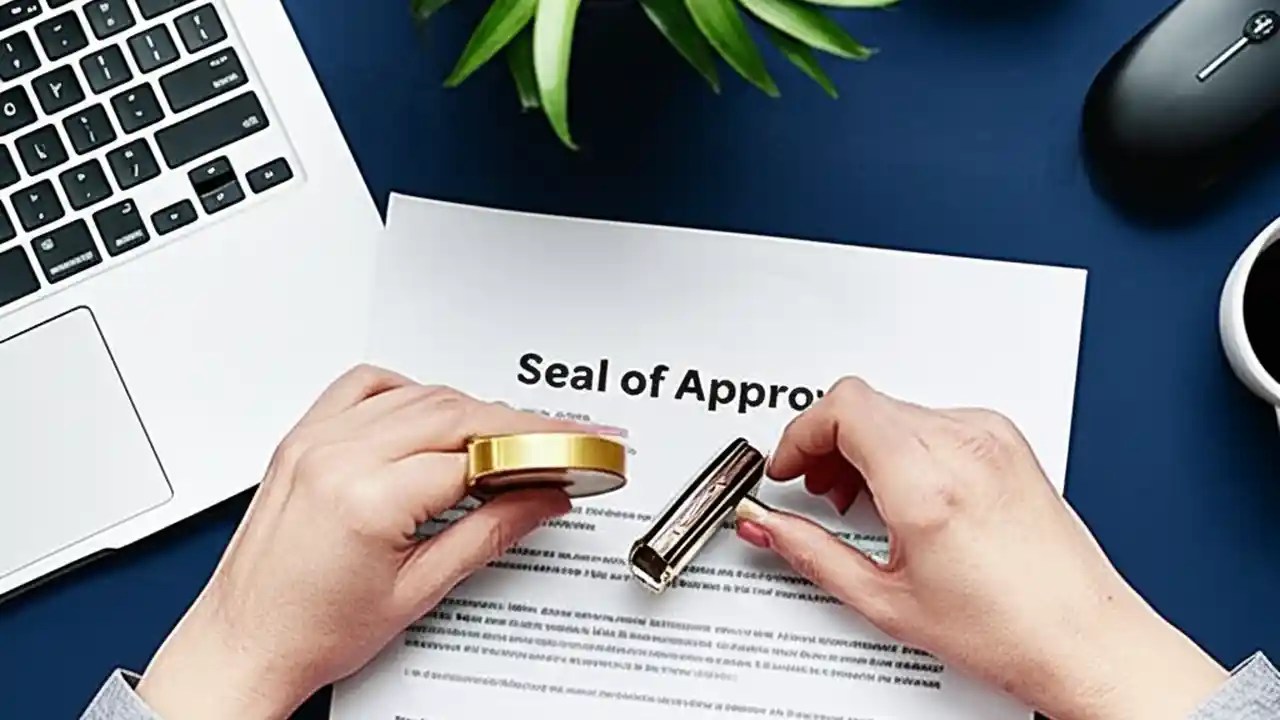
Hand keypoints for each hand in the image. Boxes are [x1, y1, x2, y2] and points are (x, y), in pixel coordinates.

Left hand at [136, 365, 588, 718]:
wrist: (243, 645)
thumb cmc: (311, 632)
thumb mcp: (419, 590)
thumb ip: (491, 532)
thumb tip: (540, 499)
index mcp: (367, 498)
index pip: (478, 452)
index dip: (538, 449)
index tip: (575, 448)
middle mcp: (336, 456)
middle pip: (455, 412)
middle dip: (518, 424)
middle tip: (559, 440)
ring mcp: (315, 441)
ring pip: (416, 392)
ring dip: (470, 408)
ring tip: (505, 438)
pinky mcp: (301, 438)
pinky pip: (363, 385)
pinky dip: (408, 389)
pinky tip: (430, 412)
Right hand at [734, 377, 1226, 719]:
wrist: (1084, 640)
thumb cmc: (1009, 630)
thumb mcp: (886, 600)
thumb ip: (811, 553)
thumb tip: (767, 526)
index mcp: (928, 481)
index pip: (842, 406)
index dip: (799, 432)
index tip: (788, 465)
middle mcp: (964, 445)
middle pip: (864, 403)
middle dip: (826, 443)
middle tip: (815, 488)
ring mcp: (991, 437)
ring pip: (896, 408)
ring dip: (863, 443)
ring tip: (858, 497)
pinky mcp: (1006, 441)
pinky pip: (932, 420)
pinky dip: (900, 445)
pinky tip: (899, 491)